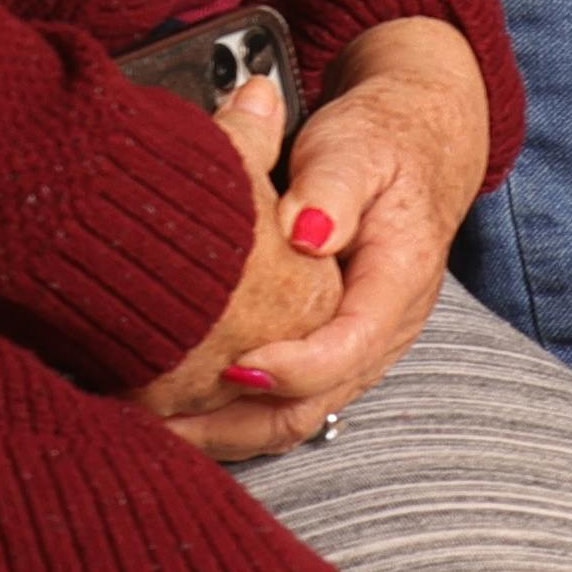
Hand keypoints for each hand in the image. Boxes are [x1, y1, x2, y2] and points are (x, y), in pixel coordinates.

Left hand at [164, 28, 486, 463]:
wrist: (413, 144)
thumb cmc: (380, 141)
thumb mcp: (358, 148)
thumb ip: (334, 187)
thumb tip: (307, 232)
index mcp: (397, 283)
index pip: (349, 348)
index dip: (292, 368)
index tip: (231, 366)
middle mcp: (382, 331)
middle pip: (315, 403)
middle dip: (238, 421)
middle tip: (165, 418)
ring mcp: (357, 349)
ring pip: (296, 417)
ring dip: (227, 430)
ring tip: (157, 426)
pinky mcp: (330, 351)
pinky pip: (286, 402)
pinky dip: (233, 416)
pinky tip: (181, 410)